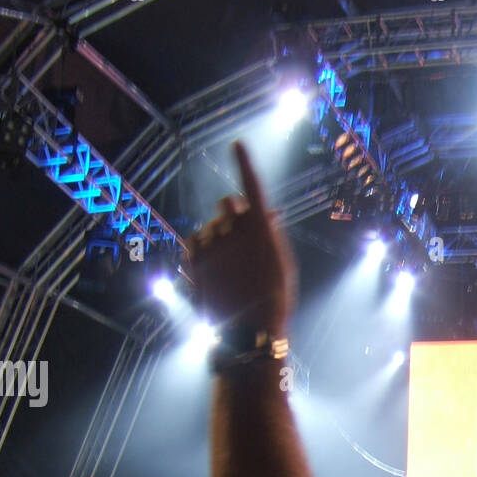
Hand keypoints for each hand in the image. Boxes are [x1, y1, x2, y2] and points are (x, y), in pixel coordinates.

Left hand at [186, 141, 297, 340]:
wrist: (248, 332)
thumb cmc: (273, 300)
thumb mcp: (283, 264)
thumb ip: (273, 232)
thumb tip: (266, 210)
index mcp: (261, 227)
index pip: (251, 184)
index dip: (244, 162)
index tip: (237, 144)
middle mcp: (235, 228)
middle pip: (227, 204)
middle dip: (232, 215)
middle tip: (239, 242)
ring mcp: (211, 241)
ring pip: (210, 225)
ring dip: (217, 238)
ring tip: (228, 270)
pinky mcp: (193, 256)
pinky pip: (193, 240)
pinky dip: (201, 250)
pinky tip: (213, 272)